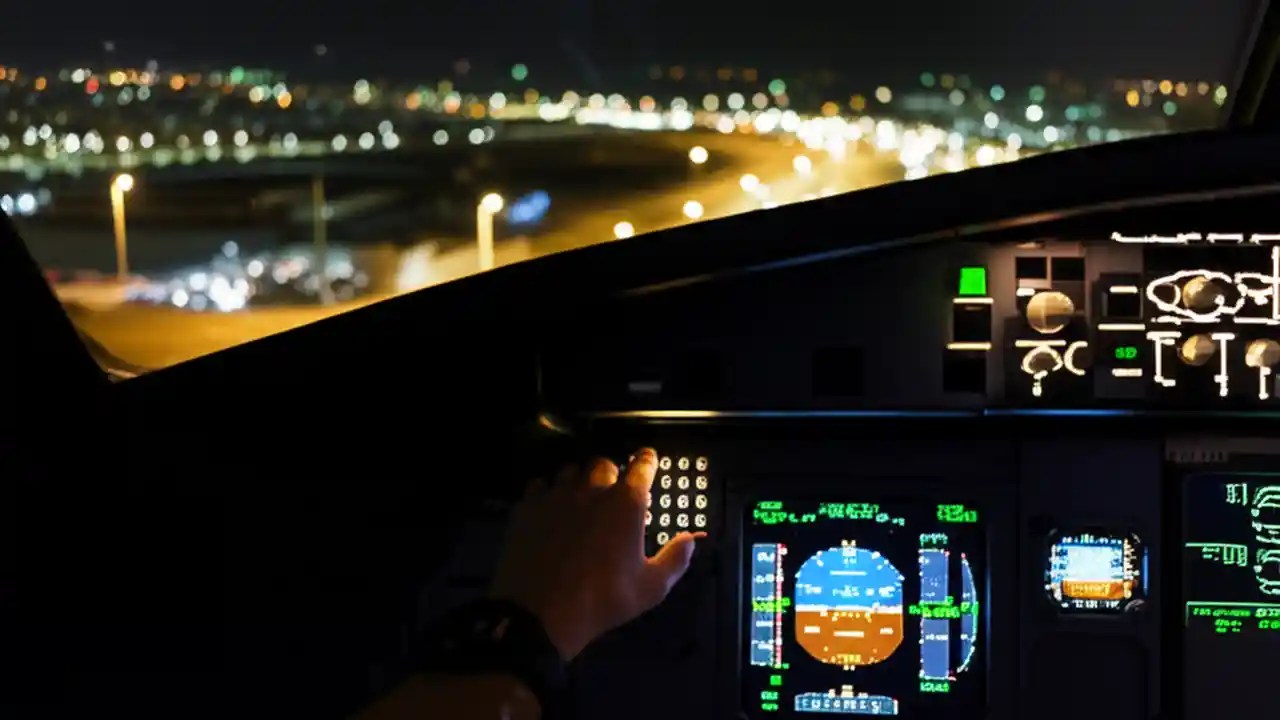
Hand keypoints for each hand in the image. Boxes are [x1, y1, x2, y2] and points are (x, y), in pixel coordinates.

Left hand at [491, 448, 703, 659]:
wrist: (540, 613)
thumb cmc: (603, 599)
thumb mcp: (651, 587)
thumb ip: (675, 559)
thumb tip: (691, 539)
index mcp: (625, 504)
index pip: (642, 467)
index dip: (647, 461)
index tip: (647, 459)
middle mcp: (592, 490)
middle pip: (603, 464)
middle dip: (611, 473)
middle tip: (612, 491)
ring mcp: (556, 495)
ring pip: (571, 472)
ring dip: (579, 481)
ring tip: (580, 499)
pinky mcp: (528, 507)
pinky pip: (540, 486)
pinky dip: (548, 493)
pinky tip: (550, 509)